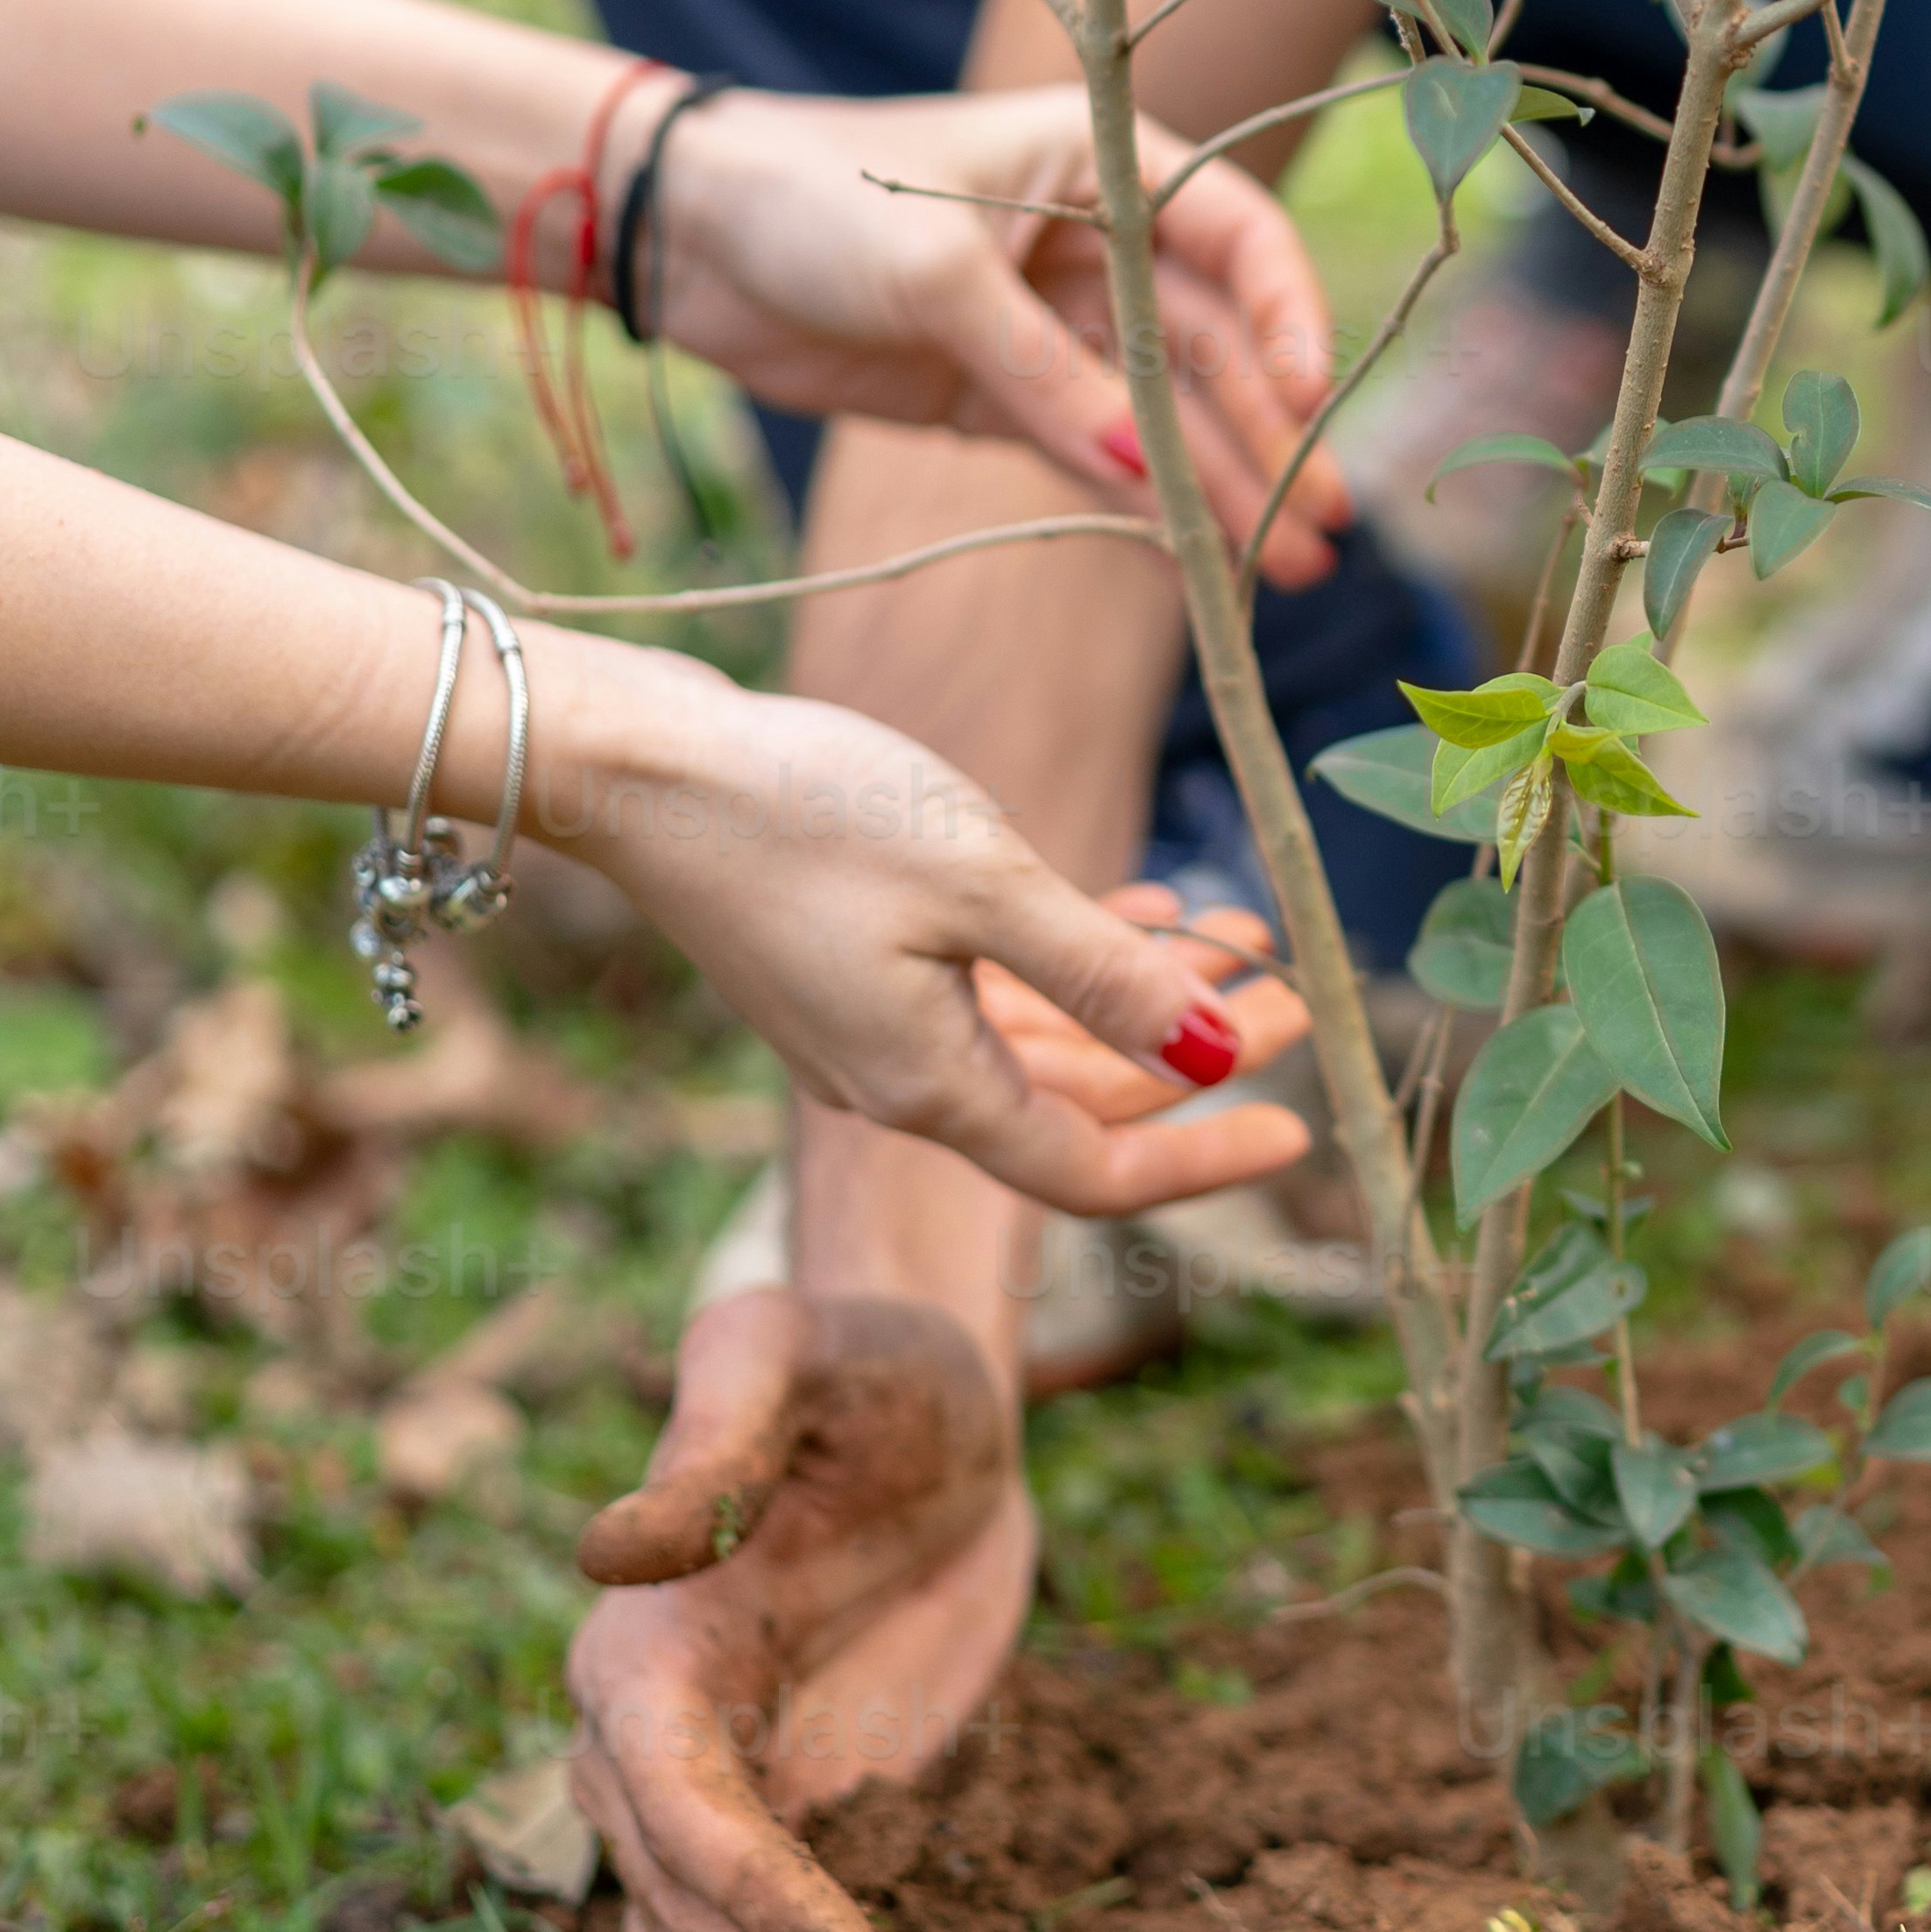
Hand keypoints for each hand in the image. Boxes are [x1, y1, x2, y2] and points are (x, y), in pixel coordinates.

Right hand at [545, 641, 1323, 1217]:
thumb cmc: (802, 810)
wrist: (631, 763)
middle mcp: (896, 1078)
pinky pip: (987, 993)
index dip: (1203, 1161)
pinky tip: (1135, 904)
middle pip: (1078, 1102)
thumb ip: (1103, 974)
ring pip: (1038, 1042)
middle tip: (1293, 996)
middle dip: (1193, 1053)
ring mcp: (865, 1023)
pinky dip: (1068, 961)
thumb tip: (1213, 1051)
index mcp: (929, 1085)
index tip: (1300, 1126)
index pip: (1093, 1168)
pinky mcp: (844, 965)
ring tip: (1237, 934)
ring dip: (1139, 997)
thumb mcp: (981, 882)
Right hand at [569, 1291, 1023, 1931]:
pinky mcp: (764, 1829)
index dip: (753, 1897)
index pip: (675, 1809)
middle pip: (687, 1916)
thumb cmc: (863, 1368)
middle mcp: (637, 1746)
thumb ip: (717, 1440)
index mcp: (638, 1650)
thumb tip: (609, 1547)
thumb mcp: (795, 1358)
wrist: (927, 1415)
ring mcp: (695, 1802)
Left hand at [658, 81, 1350, 580]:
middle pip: (1212, 345)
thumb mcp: (936, 274)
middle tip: (1318, 525)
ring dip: (1218, 487)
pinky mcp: (999, 394)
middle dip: (1267, 435)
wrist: (682, 238)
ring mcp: (1052, 323)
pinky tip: (1194, 559)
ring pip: (1160, 412)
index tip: (1308, 398)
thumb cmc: (810, 200)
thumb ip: (1045, 375)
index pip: (1237, 237)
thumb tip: (1145, 468)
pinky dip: (1140, 503)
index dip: (1287, 316)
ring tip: (1280, 569)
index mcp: (1105, 162)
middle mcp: (1099, 239)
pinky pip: (1092, 453)